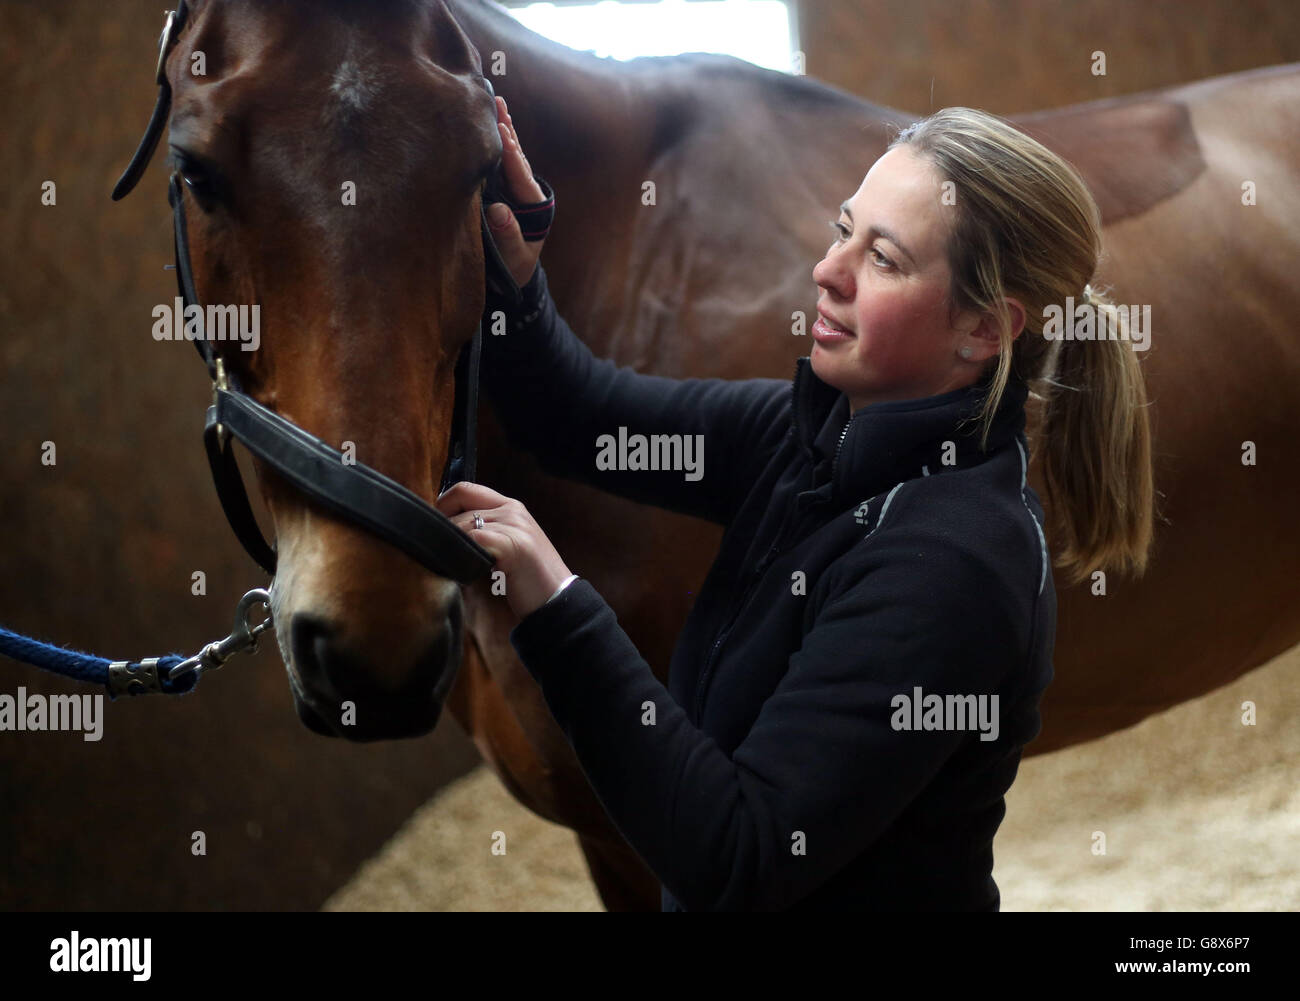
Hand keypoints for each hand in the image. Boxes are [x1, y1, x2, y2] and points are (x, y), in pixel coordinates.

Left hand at [436, 481, 573, 618]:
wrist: (558, 599)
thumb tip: (446, 533)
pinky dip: (462, 555)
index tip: (437, 529)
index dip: (443, 505)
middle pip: (459, 506)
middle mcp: (513, 510)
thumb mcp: (509, 545)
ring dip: (451, 545)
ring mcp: (515, 525)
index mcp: (511, 507)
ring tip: (452, 564)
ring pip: (463, 524)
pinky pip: (474, 540)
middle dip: (443, 530)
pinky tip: (464, 572)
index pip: (465, 489)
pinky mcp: (514, 545)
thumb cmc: (529, 578)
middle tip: (440, 552)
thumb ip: (485, 531)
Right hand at [486, 95, 545, 288]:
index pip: (521, 174)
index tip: (501, 131)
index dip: (510, 153)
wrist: (516, 274)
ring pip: (509, 155)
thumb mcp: (515, 257)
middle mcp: (525, 192)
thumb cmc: (516, 268)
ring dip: (503, 129)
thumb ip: (509, 237)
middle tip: (498, 101)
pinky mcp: (503, 191)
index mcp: (533, 205)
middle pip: (517, 156)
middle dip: (508, 129)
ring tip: (496, 102)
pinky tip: (488, 123)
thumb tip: (498, 212)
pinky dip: (494, 143)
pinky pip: (498, 163)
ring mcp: (515, 189)